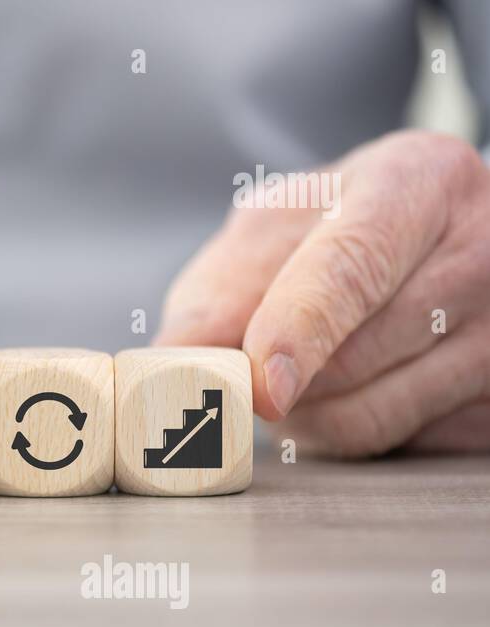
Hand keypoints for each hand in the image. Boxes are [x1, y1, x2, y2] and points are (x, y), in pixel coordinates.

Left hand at [156, 129, 489, 456]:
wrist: (444, 236)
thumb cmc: (339, 227)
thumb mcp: (275, 229)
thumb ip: (219, 290)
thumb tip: (169, 361)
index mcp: (417, 180)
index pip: (352, 267)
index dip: (298, 331)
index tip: (261, 384)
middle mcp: (480, 250)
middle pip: (350, 358)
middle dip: (274, 379)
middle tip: (245, 364)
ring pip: (369, 417)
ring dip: (302, 415)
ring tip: (298, 369)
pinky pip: (396, 446)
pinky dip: (347, 430)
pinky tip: (356, 384)